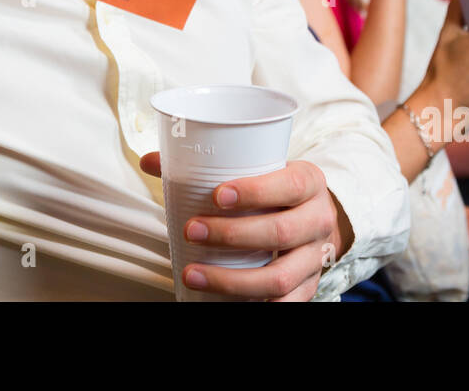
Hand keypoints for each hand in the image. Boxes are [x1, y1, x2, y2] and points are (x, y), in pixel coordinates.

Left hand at [140, 153, 349, 300]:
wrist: (314, 217)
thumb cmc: (276, 191)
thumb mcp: (259, 170)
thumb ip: (206, 165)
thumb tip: (150, 161)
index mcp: (309, 182)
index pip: (290, 184)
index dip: (256, 191)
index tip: (216, 195)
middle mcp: (318, 220)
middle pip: (281, 232)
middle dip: (232, 235)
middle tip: (191, 231)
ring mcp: (314, 258)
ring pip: (279, 277)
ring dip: (231, 280)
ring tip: (193, 273)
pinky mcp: (307, 287)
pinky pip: (284, 305)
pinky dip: (253, 306)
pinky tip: (222, 301)